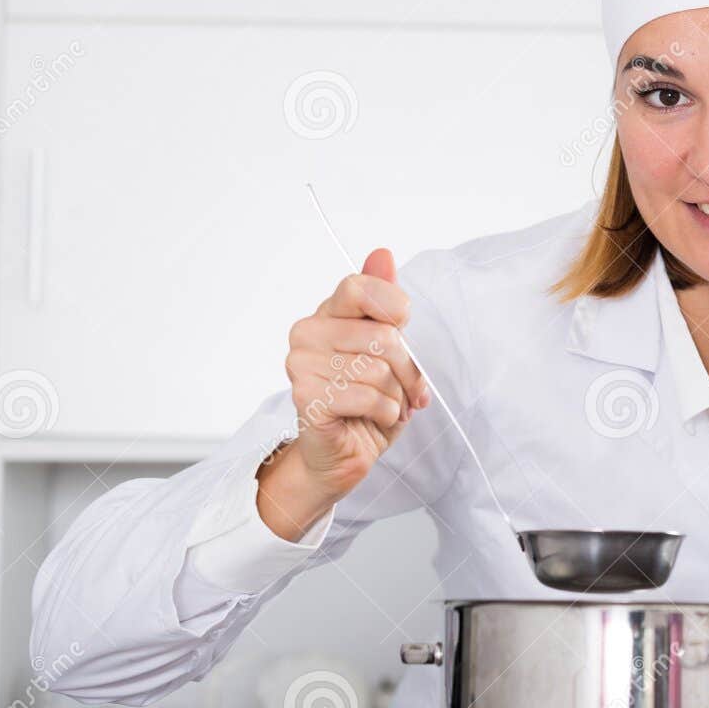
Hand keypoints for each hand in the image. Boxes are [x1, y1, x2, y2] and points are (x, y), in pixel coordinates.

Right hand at [262, 249, 429, 538]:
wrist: (346, 454)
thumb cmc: (369, 400)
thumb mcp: (389, 349)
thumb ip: (385, 303)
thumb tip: (382, 254)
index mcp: (328, 314)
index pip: (359, 286)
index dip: (393, 308)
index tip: (403, 330)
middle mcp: (307, 333)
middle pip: (382, 336)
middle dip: (408, 370)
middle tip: (407, 389)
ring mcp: (300, 366)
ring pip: (378, 369)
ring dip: (398, 395)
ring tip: (389, 406)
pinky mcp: (306, 399)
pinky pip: (368, 396)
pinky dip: (387, 412)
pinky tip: (377, 417)